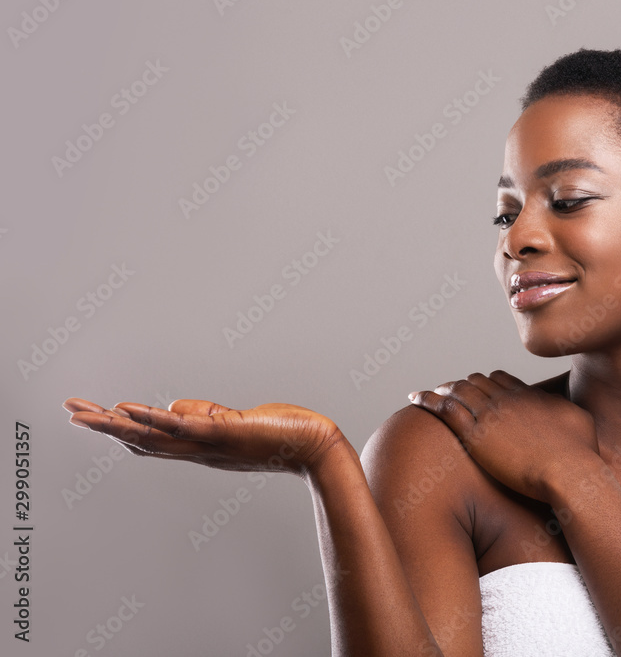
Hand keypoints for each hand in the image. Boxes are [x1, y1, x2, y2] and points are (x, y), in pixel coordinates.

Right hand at [62, 397, 346, 478]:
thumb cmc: (282, 433)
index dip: (119, 428)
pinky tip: (132, 409)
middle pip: (142, 440)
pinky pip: (184, 427)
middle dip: (104, 426)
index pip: (151, 439)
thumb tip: (172, 406)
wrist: (316, 448)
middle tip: (70, 411)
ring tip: (85, 413)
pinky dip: (155, 419)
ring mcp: (210, 443)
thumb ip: (204, 415)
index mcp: (199, 446)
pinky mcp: (226, 433)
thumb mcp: (236, 421)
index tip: (91, 415)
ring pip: (154, 436)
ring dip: (116, 424)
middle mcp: (199, 449)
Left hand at [407, 370, 600, 502]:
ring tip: (432, 391)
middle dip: (463, 384)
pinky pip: (444, 408)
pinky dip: (427, 399)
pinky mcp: (476, 433)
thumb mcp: (581, 422)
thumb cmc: (581, 455)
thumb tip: (565, 408)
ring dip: (443, 388)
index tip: (480, 388)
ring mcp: (490, 413)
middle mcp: (508, 398)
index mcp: (530, 396)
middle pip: (477, 381)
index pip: (502, 380)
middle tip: (452, 390)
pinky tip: (415, 397)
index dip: (488, 382)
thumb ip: (567, 410)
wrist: (569, 471)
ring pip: (458, 390)